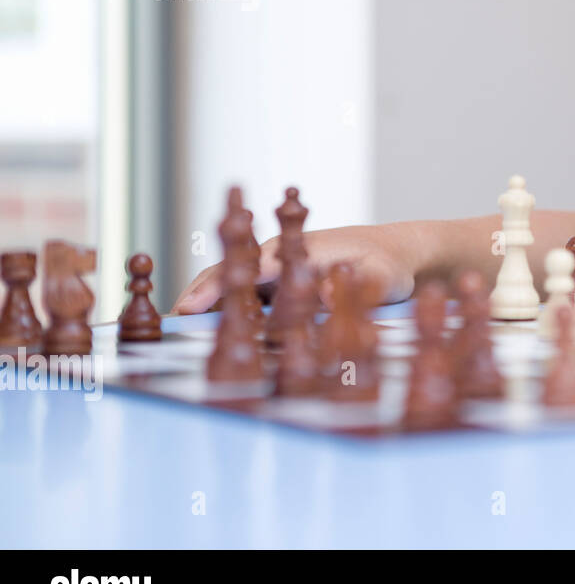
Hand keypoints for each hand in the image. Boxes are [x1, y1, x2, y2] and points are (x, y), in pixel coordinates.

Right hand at [172, 224, 417, 313]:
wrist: (394, 255)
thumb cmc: (387, 264)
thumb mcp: (381, 276)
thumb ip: (355, 286)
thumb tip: (321, 299)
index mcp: (298, 252)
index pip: (251, 269)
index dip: (220, 287)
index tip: (191, 306)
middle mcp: (280, 259)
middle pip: (231, 275)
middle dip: (200, 293)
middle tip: (171, 321)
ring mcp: (277, 272)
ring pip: (234, 287)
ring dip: (207, 303)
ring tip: (179, 331)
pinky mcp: (280, 286)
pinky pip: (248, 299)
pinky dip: (226, 311)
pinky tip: (209, 331)